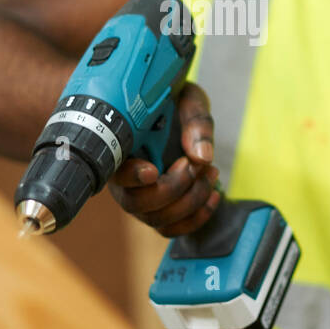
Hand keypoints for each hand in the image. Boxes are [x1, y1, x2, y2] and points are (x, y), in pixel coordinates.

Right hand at [107, 82, 220, 237]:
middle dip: (173, 188)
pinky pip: (174, 228)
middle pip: (136, 204)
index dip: (133, 177)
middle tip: (194, 164)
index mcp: (120, 150)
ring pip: (158, 220)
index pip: (115, 172)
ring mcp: (142, 199)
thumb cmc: (177, 104)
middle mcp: (125, 180)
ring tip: (210, 172)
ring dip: (190, 201)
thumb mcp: (188, 99)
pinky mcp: (161, 211)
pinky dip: (198, 217)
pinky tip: (214, 194)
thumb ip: (195, 122)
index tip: (153, 171)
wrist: (180, 113)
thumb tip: (203, 156)